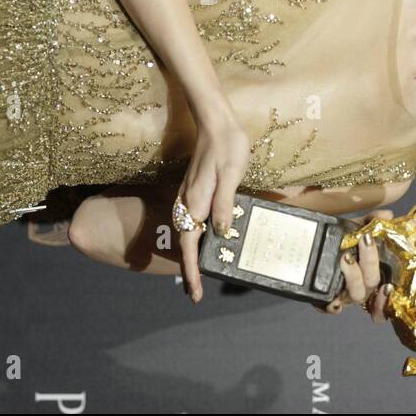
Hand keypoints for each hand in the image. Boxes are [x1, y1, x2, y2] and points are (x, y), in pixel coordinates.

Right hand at [176, 103, 249, 304]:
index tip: (194, 292)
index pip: (189, 244)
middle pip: (185, 243)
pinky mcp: (194, 191)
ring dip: (191, 255)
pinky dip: (194, 238)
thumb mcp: (231, 174)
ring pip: (186, 233)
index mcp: (196, 202)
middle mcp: (188, 202)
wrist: (215, 121)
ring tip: (198, 274)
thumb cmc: (227, 146)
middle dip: (189, 269)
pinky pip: (191, 222)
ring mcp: (189, 196)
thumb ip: (225, 204)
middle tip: (195, 293)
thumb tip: (221, 232)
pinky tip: (204, 241)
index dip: (192, 270)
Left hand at [315, 210, 394, 322]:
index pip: (386, 284)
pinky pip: (332, 308)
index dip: (386, 282)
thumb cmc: (338, 242)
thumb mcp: (352, 229)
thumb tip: (388, 214)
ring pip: (355, 295)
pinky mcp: (326, 299)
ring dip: (354, 277)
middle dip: (370, 262)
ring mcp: (344, 294)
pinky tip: (333, 301)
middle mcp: (360, 286)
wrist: (308, 245)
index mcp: (370, 272)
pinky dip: (333, 306)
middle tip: (363, 241)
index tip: (381, 263)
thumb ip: (369, 222)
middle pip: (371, 283)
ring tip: (345, 258)